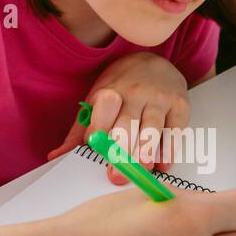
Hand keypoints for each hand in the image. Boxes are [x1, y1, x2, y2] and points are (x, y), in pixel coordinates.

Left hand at [46, 53, 189, 185]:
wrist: (154, 60)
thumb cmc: (122, 86)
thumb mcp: (97, 100)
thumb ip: (79, 131)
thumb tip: (55, 156)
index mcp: (110, 92)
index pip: (103, 109)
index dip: (98, 128)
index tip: (94, 146)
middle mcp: (136, 93)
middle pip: (128, 123)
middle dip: (122, 150)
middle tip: (117, 176)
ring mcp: (159, 99)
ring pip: (153, 128)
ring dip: (147, 151)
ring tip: (142, 171)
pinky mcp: (180, 105)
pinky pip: (175, 130)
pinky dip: (170, 149)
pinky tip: (163, 164)